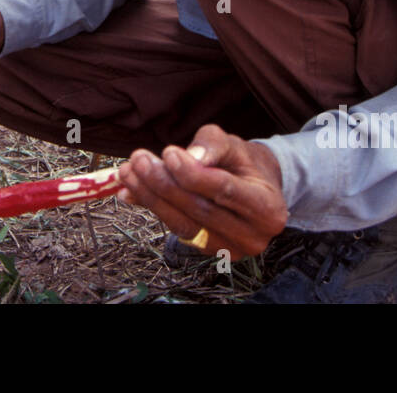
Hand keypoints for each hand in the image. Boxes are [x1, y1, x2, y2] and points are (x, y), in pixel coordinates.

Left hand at [116, 124, 287, 259]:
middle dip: (164, 184)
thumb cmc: (243, 164)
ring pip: (184, 225)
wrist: (254, 187)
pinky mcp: (207, 251)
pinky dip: (153, 208)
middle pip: (201, 210)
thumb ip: (213, 145)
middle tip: (139, 160)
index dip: (193, 174)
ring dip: (151, 198)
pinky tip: (132, 190)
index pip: (225, 191)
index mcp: (268, 208)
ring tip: (129, 173)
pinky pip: (177, 230)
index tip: (168, 153)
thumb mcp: (234, 145)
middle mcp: (253, 236)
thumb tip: (190, 156)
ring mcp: (230, 249)